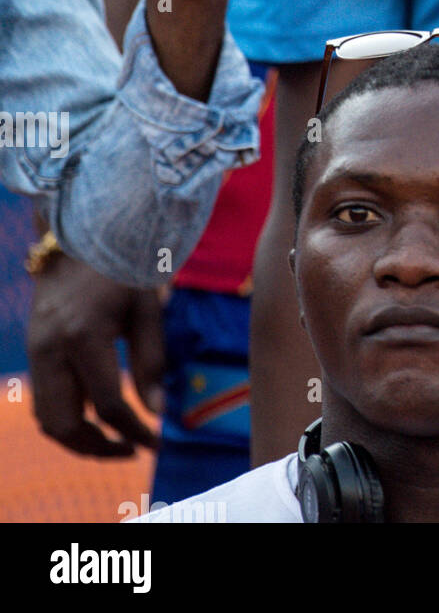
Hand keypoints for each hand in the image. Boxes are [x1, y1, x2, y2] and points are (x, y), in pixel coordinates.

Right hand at [27, 254, 163, 457]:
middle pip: (64, 424)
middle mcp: (51, 349)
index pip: (108, 404)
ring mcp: (35, 351)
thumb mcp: (146, 308)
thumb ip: (151, 361)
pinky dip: (66, 417)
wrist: (79, 235)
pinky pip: (43, 399)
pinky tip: (96, 416)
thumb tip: (157, 413)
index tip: (157, 444)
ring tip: (116, 439)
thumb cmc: (122, 266)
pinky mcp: (33, 350)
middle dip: (97, 447)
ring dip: (78, 437)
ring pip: (47, 418)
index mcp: (84, 336)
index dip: (135, 430)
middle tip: (132, 449)